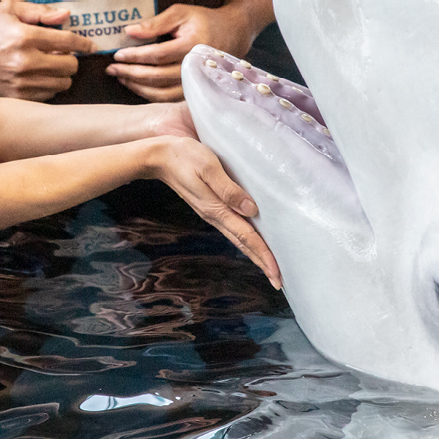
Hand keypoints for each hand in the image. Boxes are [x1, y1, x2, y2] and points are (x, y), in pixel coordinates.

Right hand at [0, 0, 94, 100]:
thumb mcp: (8, 10)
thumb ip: (39, 10)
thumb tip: (65, 15)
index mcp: (25, 37)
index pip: (69, 41)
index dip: (84, 43)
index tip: (90, 45)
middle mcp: (26, 61)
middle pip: (70, 65)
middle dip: (71, 58)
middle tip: (63, 53)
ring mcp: (22, 82)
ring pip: (63, 83)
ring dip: (62, 74)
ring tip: (51, 65)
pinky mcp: (17, 97)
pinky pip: (49, 95)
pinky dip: (50, 86)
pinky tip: (41, 77)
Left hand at [109, 4, 259, 101]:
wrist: (232, 34)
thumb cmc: (203, 21)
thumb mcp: (181, 13)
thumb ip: (155, 23)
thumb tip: (129, 31)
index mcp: (193, 45)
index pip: (158, 55)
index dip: (136, 56)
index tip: (118, 55)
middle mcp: (196, 67)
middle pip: (158, 76)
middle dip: (131, 73)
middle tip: (112, 69)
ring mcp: (197, 82)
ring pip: (162, 92)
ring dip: (138, 87)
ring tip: (121, 78)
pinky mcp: (195, 90)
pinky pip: (169, 98)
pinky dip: (150, 95)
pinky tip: (137, 86)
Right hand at [146, 135, 280, 287]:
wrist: (159, 157)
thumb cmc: (184, 156)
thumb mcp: (208, 167)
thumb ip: (229, 189)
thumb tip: (251, 209)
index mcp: (216, 209)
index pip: (246, 237)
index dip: (264, 255)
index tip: (277, 273)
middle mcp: (215, 216)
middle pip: (243, 244)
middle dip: (262, 263)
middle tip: (279, 281)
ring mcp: (211, 213)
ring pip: (238, 239)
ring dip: (255, 254)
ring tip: (270, 266)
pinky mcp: (210, 206)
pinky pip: (233, 229)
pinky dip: (245, 240)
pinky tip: (251, 241)